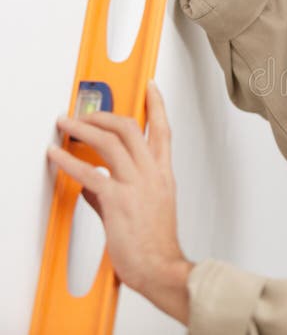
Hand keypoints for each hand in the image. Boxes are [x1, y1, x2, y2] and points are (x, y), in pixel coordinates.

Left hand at [47, 82, 191, 324]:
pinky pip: (87, 173)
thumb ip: (116, 190)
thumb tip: (92, 183)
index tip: (150, 87)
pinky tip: (56, 154)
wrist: (160, 267)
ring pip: (109, 141)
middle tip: (86, 113)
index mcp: (163, 174)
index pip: (162, 130)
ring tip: (66, 124)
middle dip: (104, 114)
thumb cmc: (155, 242)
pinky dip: (67, 160)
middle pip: (130, 128)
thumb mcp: (146, 207)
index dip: (156, 104)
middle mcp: (152, 174)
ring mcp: (136, 185)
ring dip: (83, 128)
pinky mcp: (117, 200)